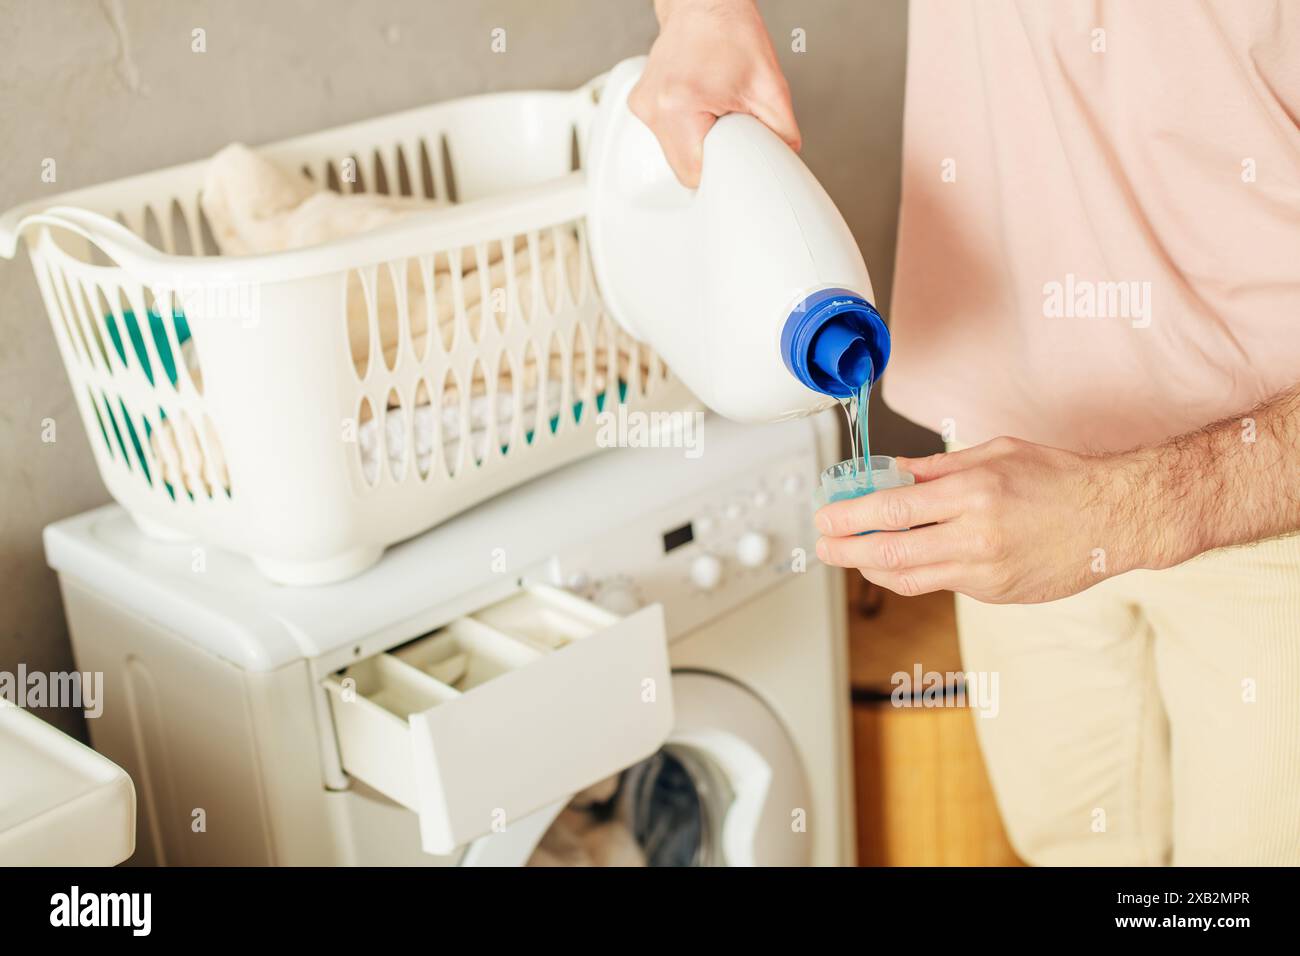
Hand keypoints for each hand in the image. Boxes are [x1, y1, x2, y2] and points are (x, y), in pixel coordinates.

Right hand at [630, 0, 800, 186]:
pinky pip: (665, 137)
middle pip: (682, 169)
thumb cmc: (730, 32)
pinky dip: (685, 132)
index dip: (720, 173)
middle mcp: (654, 109)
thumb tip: (783, 160)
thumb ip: (782, 132)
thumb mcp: (770, 86)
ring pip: (673, 155)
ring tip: (713, 113)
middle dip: (710, 159)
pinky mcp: (641, 103)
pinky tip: (699, 108)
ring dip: (696, 146)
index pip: (695, 175)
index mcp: (679, 107)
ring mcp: (643, 106)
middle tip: (730, 132)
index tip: (734, 164)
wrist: (704, 2)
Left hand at [813, 437, 1173, 603]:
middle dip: (846, 551)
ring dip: (873, 567)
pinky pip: (941, 584)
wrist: (1115, 518)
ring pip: (909, 578)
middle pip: (889, 553)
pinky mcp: (995, 592)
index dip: (849, 517)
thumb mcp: (995, 453)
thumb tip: (889, 474)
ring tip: (855, 553)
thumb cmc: (1059, 478)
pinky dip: (914, 573)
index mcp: (973, 492)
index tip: (825, 516)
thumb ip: (936, 468)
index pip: (891, 510)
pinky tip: (903, 558)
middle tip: (824, 545)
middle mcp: (976, 535)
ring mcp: (986, 571)